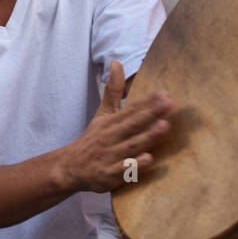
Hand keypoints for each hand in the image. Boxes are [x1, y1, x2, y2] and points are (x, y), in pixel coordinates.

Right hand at [59, 61, 173, 192]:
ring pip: (130, 146)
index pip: (130, 110)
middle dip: (150, 114)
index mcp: (110, 122)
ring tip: (164, 126)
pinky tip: (149, 158)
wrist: (69, 168)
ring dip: (146, 136)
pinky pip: (123, 170)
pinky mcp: (109, 175)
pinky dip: (135, 165)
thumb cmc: (93, 140)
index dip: (147, 102)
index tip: (164, 93)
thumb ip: (113, 91)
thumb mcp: (101, 114)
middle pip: (132, 124)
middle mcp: (109, 137)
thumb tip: (117, 62)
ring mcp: (109, 156)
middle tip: (168, 103)